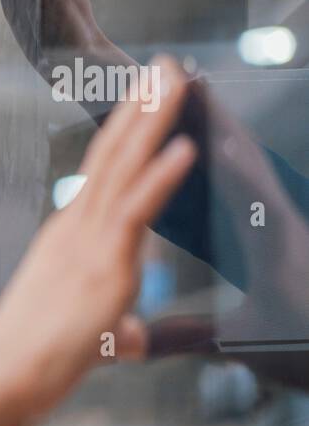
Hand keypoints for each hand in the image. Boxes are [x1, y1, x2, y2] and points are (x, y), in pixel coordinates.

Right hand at [0, 56, 198, 425]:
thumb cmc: (29, 365)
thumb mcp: (83, 338)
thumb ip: (113, 329)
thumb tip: (130, 339)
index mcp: (67, 238)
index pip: (103, 171)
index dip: (128, 129)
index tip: (148, 94)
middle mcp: (74, 230)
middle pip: (112, 153)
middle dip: (141, 105)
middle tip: (165, 63)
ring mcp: (86, 245)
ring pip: (124, 168)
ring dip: (153, 119)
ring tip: (175, 78)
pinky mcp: (102, 269)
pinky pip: (135, 212)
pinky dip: (161, 176)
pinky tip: (184, 145)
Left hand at [144, 84, 308, 388]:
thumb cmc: (297, 353)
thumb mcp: (225, 339)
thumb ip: (183, 332)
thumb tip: (144, 337)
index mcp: (245, 243)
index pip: (193, 193)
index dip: (163, 155)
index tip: (133, 120)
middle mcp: (265, 230)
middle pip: (220, 165)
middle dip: (191, 120)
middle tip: (161, 73)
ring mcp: (284, 238)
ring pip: (243, 173)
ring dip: (218, 130)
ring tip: (189, 90)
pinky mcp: (294, 257)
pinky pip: (264, 209)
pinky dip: (244, 179)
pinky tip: (224, 150)